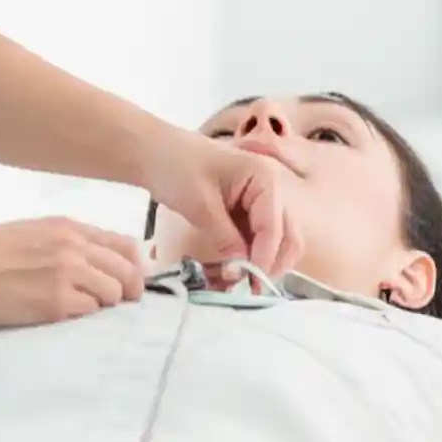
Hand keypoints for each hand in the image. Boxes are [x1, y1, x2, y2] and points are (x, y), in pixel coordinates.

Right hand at [0, 217, 144, 327]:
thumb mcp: (31, 232)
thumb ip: (66, 242)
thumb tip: (96, 261)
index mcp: (68, 228)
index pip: (126, 245)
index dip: (134, 268)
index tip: (129, 283)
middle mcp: (74, 247)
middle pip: (128, 271)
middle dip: (130, 291)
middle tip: (119, 305)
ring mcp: (68, 274)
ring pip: (114, 294)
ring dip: (104, 306)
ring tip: (83, 311)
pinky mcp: (57, 302)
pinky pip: (91, 313)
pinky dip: (83, 318)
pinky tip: (64, 318)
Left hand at [143, 129, 303, 278]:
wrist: (153, 151)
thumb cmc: (175, 166)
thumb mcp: (200, 204)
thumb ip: (225, 238)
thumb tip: (241, 272)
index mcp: (265, 178)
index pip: (275, 228)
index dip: (264, 259)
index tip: (250, 284)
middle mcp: (270, 189)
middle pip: (287, 236)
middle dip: (271, 265)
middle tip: (250, 289)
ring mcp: (260, 201)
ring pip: (275, 241)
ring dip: (261, 264)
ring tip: (238, 285)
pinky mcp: (245, 211)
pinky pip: (255, 239)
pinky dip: (247, 257)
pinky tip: (230, 272)